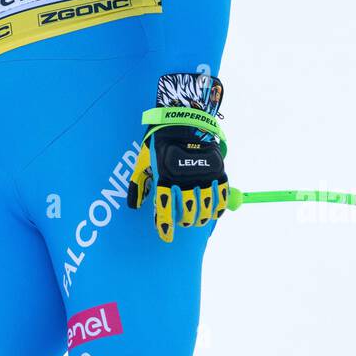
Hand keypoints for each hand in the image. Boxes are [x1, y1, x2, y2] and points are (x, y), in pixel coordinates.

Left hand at [127, 73, 228, 242]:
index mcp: (165, 177)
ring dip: (201, 218)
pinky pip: (222, 197)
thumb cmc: (159, 142)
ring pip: (205, 209)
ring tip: (198, 219)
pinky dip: (219, 207)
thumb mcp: (144, 161)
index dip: (165, 226)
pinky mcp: (218, 171)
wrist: (183, 120)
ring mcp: (203, 176)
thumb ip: (139, 183)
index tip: (166, 236)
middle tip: (183, 222)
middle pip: (187, 213)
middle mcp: (185, 179)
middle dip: (184, 222)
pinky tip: (215, 212)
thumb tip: (134, 206)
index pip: (165, 209)